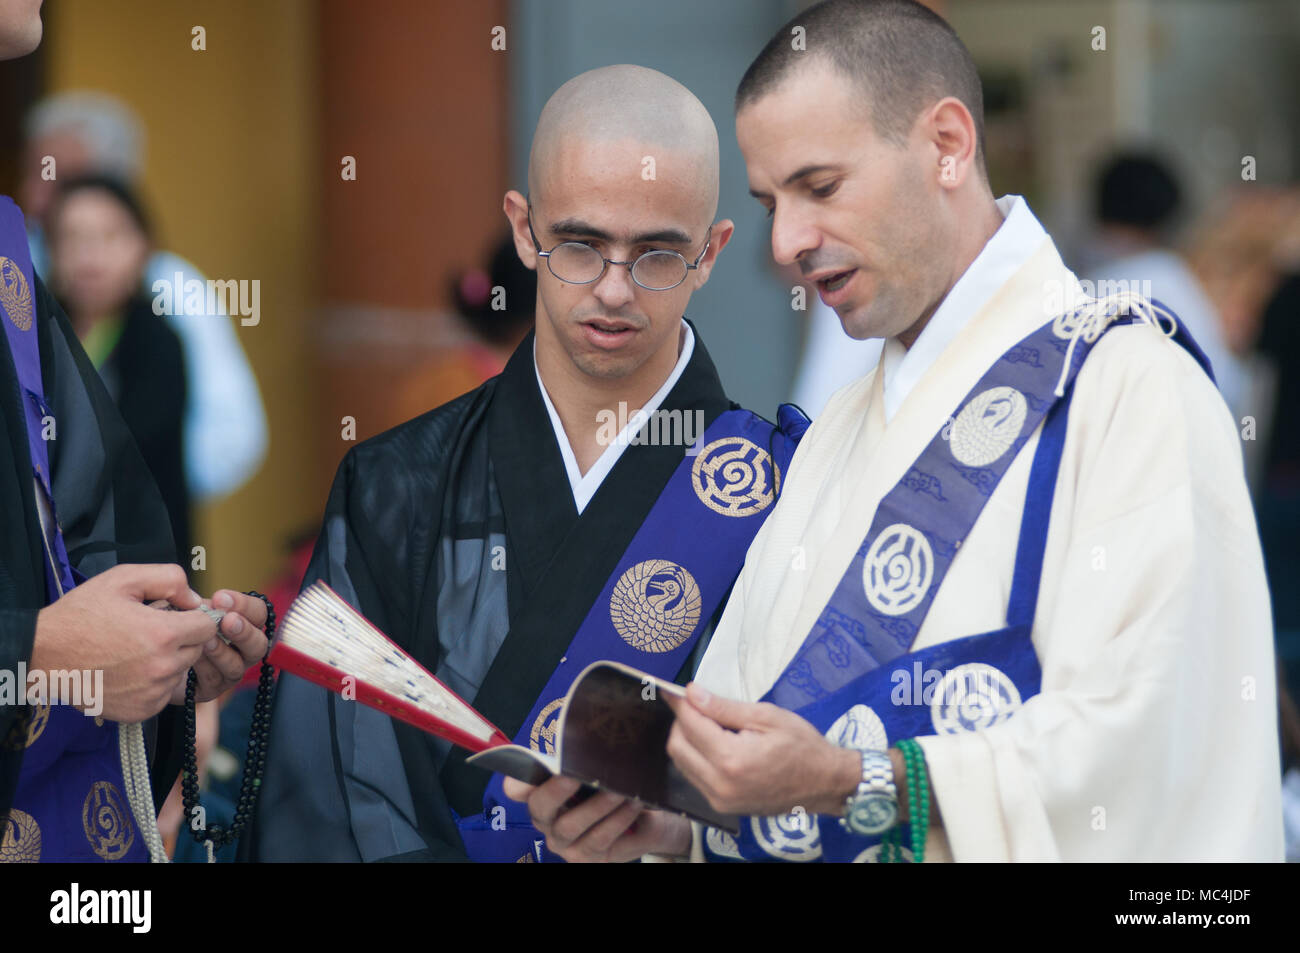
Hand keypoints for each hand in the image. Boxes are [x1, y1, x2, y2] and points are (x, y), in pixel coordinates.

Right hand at [30, 563, 210, 722]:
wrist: (43, 655)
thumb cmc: (82, 614)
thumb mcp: (123, 579)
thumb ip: (169, 579)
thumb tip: (195, 599)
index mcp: (163, 634)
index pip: (208, 626)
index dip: (195, 617)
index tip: (177, 616)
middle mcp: (162, 667)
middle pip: (197, 650)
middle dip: (181, 639)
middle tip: (149, 632)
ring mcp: (152, 693)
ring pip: (181, 672)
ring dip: (168, 661)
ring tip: (135, 651)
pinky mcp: (141, 711)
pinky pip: (164, 693)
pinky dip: (154, 683)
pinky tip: (129, 671)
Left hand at [169, 589, 269, 704]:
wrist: (146, 655)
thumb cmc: (165, 626)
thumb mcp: (179, 605)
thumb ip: (191, 597)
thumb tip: (195, 599)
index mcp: (240, 623)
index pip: (258, 613)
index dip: (245, 605)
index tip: (221, 598)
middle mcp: (240, 649)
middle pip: (259, 644)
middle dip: (244, 631)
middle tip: (227, 621)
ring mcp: (227, 670)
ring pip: (238, 665)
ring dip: (223, 651)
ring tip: (206, 640)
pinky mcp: (210, 689)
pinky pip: (215, 679)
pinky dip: (206, 667)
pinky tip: (192, 656)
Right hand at [502, 775, 690, 862]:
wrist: (646, 820)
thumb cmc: (612, 787)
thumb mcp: (599, 770)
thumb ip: (580, 759)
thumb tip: (577, 744)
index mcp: (542, 795)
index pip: (518, 789)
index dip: (519, 781)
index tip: (528, 770)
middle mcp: (547, 822)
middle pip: (541, 808)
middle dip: (557, 791)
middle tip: (575, 776)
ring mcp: (566, 845)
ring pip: (572, 827)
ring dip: (598, 806)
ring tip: (621, 791)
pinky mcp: (588, 859)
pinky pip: (599, 840)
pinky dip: (617, 821)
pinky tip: (633, 805)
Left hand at [665, 683, 859, 816]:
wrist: (824, 783)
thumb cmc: (801, 745)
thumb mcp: (766, 717)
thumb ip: (724, 707)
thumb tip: (691, 694)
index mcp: (731, 759)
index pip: (690, 725)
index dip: (681, 703)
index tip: (674, 689)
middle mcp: (719, 785)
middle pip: (677, 746)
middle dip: (682, 721)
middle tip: (698, 705)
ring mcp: (719, 800)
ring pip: (681, 763)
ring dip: (686, 740)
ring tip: (711, 725)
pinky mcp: (721, 807)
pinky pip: (694, 777)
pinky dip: (696, 757)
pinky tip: (715, 745)